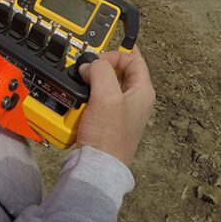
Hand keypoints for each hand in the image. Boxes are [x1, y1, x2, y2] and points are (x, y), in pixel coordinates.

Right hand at [76, 46, 154, 166]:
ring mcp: (119, 110)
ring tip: (81, 85)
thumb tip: (90, 64)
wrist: (95, 167)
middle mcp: (134, 100)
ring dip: (90, 81)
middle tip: (87, 68)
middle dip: (100, 66)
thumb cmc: (108, 138)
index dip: (115, 54)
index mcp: (142, 92)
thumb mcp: (106, 96)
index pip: (134, 59)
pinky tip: (78, 100)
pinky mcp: (105, 119)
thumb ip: (100, 71)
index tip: (98, 58)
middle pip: (118, 70)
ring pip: (104, 84)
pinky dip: (85, 96)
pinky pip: (95, 98)